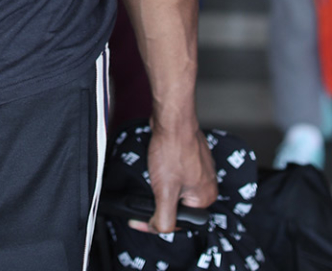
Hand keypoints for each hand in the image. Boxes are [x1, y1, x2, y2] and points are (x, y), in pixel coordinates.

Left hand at [142, 120, 216, 234]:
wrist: (172, 118)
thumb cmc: (172, 150)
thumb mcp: (165, 192)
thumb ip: (164, 218)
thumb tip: (158, 230)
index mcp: (206, 197)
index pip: (180, 221)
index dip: (159, 219)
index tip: (141, 217)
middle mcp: (207, 184)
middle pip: (178, 204)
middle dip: (161, 197)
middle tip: (153, 184)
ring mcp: (201, 168)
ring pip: (177, 187)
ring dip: (163, 182)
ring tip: (157, 170)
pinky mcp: (192, 156)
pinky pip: (177, 172)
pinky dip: (166, 170)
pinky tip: (160, 161)